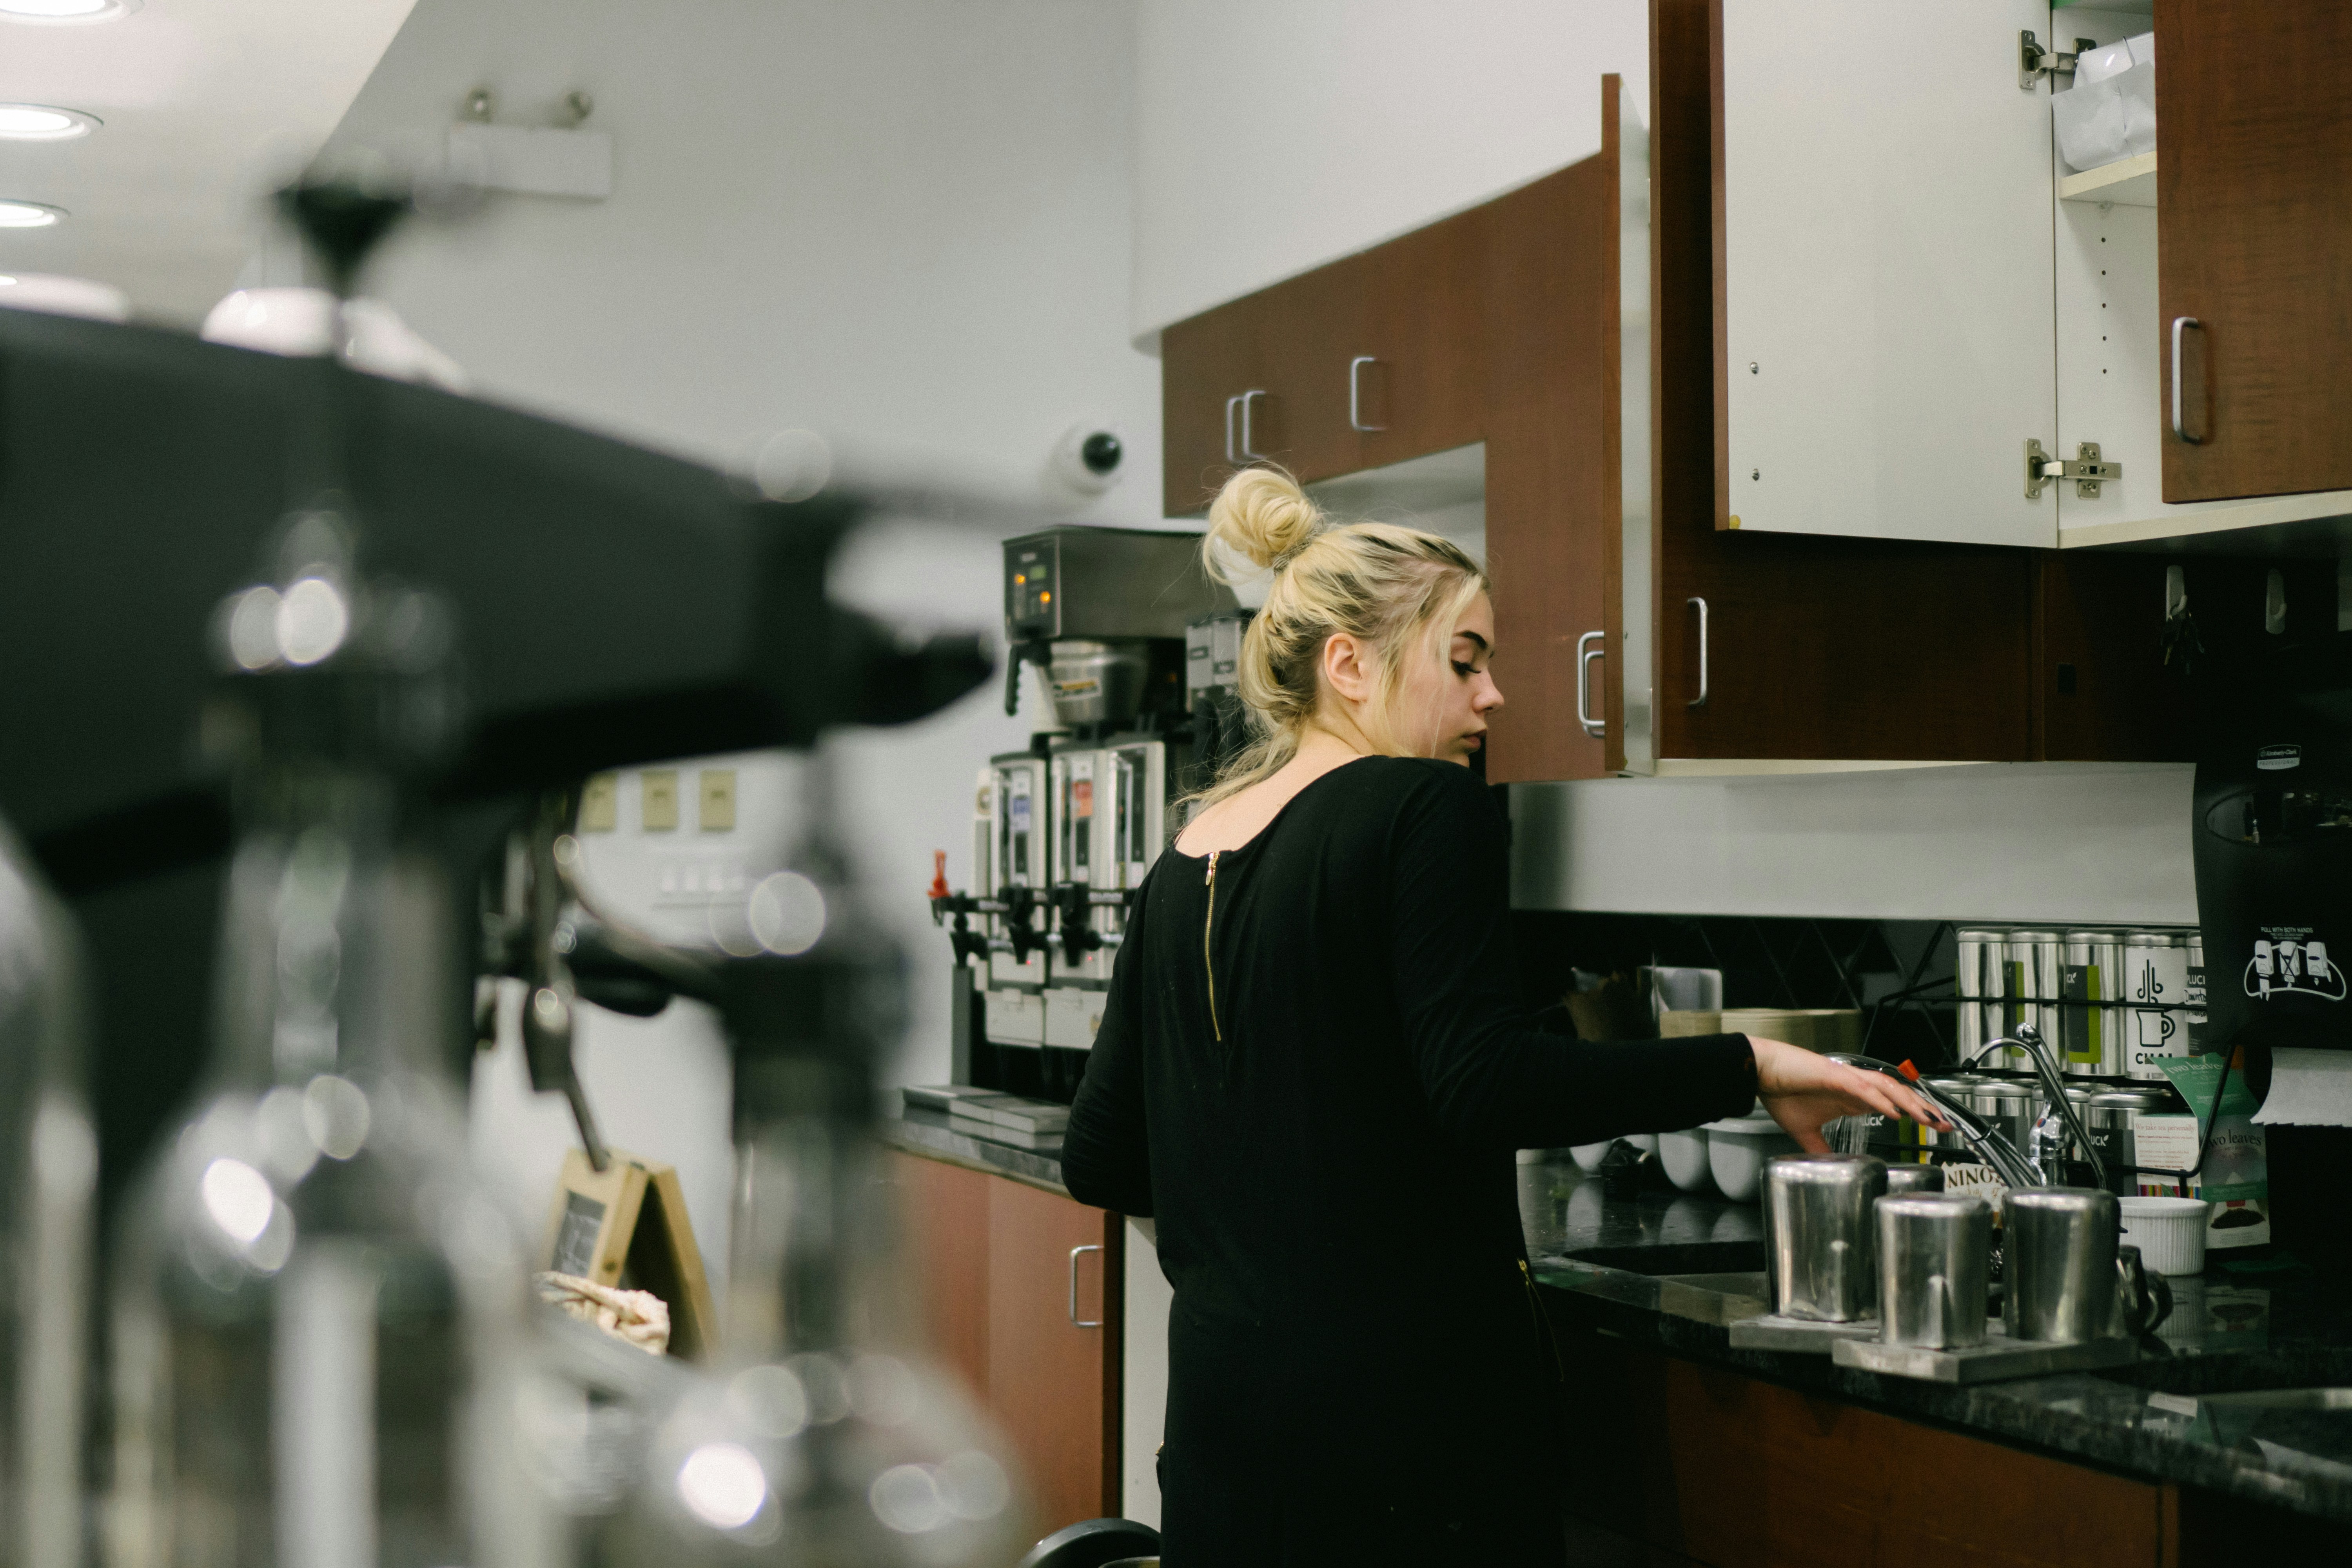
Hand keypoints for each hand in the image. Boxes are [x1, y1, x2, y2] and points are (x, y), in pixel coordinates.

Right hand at [1750, 1037, 1951, 1154]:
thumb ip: (1820, 1148)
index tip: (1934, 1127)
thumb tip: (1830, 1167)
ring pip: (1888, 1088)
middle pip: (1900, 1094)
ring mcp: (1847, 1079)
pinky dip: (1881, 1099)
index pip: (1894, 1102)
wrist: (1760, 1071)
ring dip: (1910, 1102)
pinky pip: (1863, 1088)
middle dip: (1924, 1108)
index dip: (1916, 1113)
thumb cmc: (1781, 1092)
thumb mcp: (1804, 1131)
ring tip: (1928, 1118)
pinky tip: (1895, 1111)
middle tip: (1946, 1125)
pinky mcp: (1834, 1076)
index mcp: (1852, 1097)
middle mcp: (1855, 1085)